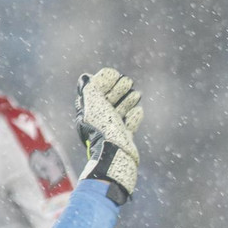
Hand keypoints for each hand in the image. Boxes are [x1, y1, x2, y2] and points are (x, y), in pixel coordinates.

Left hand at [76, 67, 143, 202]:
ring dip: (127, 101)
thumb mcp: (93, 101)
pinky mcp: (124, 140)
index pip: (95, 92)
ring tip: (136, 93)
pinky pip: (129, 126)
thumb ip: (92, 86)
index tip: (115, 74)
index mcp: (89, 112)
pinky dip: (133, 117)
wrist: (115, 153)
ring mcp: (112, 131)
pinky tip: (138, 110)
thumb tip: (89, 77)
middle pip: (108, 101)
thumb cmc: (103, 127)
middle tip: (128, 81)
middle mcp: (99, 121)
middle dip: (118, 89)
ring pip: (120, 112)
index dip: (104, 81)